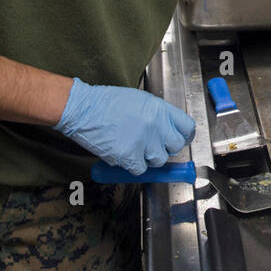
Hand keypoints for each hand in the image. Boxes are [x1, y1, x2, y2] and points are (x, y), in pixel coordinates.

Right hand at [55, 78, 195, 175]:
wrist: (83, 109)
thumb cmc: (106, 103)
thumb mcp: (140, 101)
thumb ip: (157, 115)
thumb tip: (168, 131)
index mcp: (160, 108)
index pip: (187, 127)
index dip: (184, 136)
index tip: (179, 140)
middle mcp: (156, 124)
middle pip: (176, 146)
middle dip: (166, 148)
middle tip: (152, 146)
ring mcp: (144, 141)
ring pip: (160, 160)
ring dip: (149, 158)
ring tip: (134, 148)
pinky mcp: (130, 155)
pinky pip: (141, 169)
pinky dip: (133, 165)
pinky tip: (123, 153)